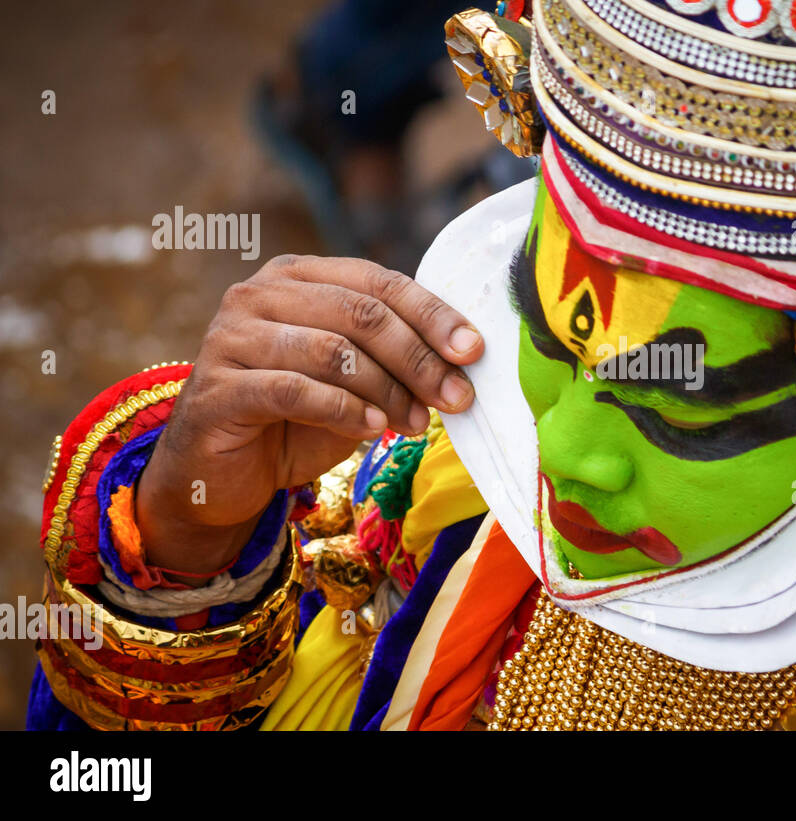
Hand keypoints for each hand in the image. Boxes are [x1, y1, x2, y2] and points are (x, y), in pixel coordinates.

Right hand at [136, 255, 483, 577]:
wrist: (224, 473)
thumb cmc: (298, 419)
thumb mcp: (356, 380)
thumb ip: (395, 358)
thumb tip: (465, 359)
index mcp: (300, 277)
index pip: (380, 283)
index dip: (433, 316)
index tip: (474, 351)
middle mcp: (261, 294)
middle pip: (361, 313)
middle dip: (419, 358)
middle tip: (457, 397)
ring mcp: (231, 336)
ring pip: (331, 350)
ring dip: (386, 390)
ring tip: (414, 423)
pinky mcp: (218, 387)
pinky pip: (293, 389)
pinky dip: (342, 409)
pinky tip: (370, 428)